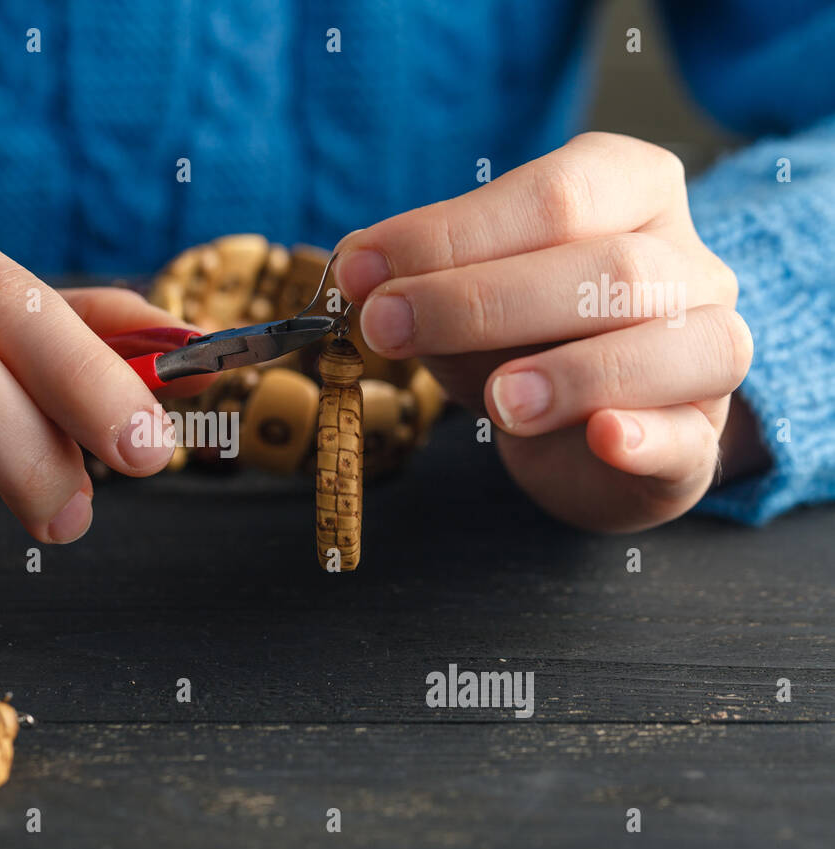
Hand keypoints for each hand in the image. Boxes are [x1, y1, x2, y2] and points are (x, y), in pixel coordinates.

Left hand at [334, 132, 761, 531]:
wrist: (580, 437)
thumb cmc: (524, 343)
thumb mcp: (463, 298)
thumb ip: (423, 278)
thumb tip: (356, 264)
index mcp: (631, 194)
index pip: (556, 195)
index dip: (451, 232)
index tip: (360, 270)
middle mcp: (687, 264)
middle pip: (609, 266)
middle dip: (481, 299)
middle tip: (386, 328)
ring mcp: (708, 351)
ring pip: (669, 344)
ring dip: (572, 371)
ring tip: (496, 401)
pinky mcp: (701, 439)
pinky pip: (689, 436)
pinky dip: (645, 437)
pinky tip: (603, 437)